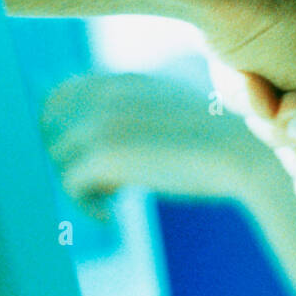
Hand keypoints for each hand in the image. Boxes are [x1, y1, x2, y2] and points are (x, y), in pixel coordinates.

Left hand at [40, 69, 259, 215]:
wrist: (246, 155)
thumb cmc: (223, 144)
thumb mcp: (179, 112)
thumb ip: (145, 113)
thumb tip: (118, 144)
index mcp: (125, 81)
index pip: (63, 95)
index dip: (66, 128)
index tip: (88, 160)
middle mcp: (107, 92)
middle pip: (49, 122)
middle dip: (63, 152)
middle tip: (95, 182)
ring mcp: (102, 120)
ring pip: (56, 155)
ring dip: (77, 181)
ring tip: (109, 199)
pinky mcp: (103, 153)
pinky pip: (68, 182)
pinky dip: (84, 205)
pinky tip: (109, 215)